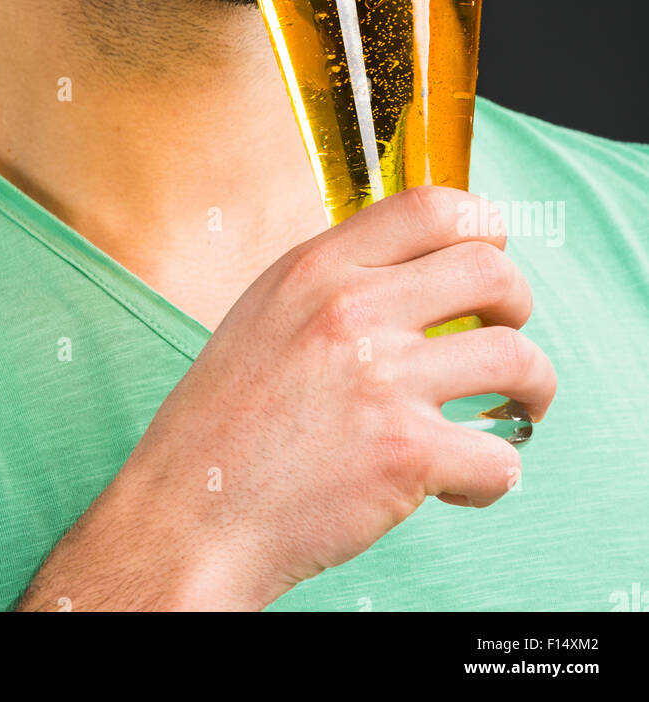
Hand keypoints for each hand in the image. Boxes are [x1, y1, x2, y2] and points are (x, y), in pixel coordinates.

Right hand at [16, 185, 554, 610]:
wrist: (190, 517)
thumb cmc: (223, 424)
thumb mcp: (265, 314)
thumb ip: (334, 282)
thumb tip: (415, 268)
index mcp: (316, 269)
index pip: (431, 206)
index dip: (482, 224)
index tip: (493, 252)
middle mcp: (352, 310)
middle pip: (492, 272)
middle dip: (519, 305)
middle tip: (508, 334)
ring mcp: (383, 380)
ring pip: (517, 358)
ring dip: (533, 386)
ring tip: (518, 408)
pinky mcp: (405, 454)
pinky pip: (499, 456)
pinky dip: (494, 476)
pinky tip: (464, 482)